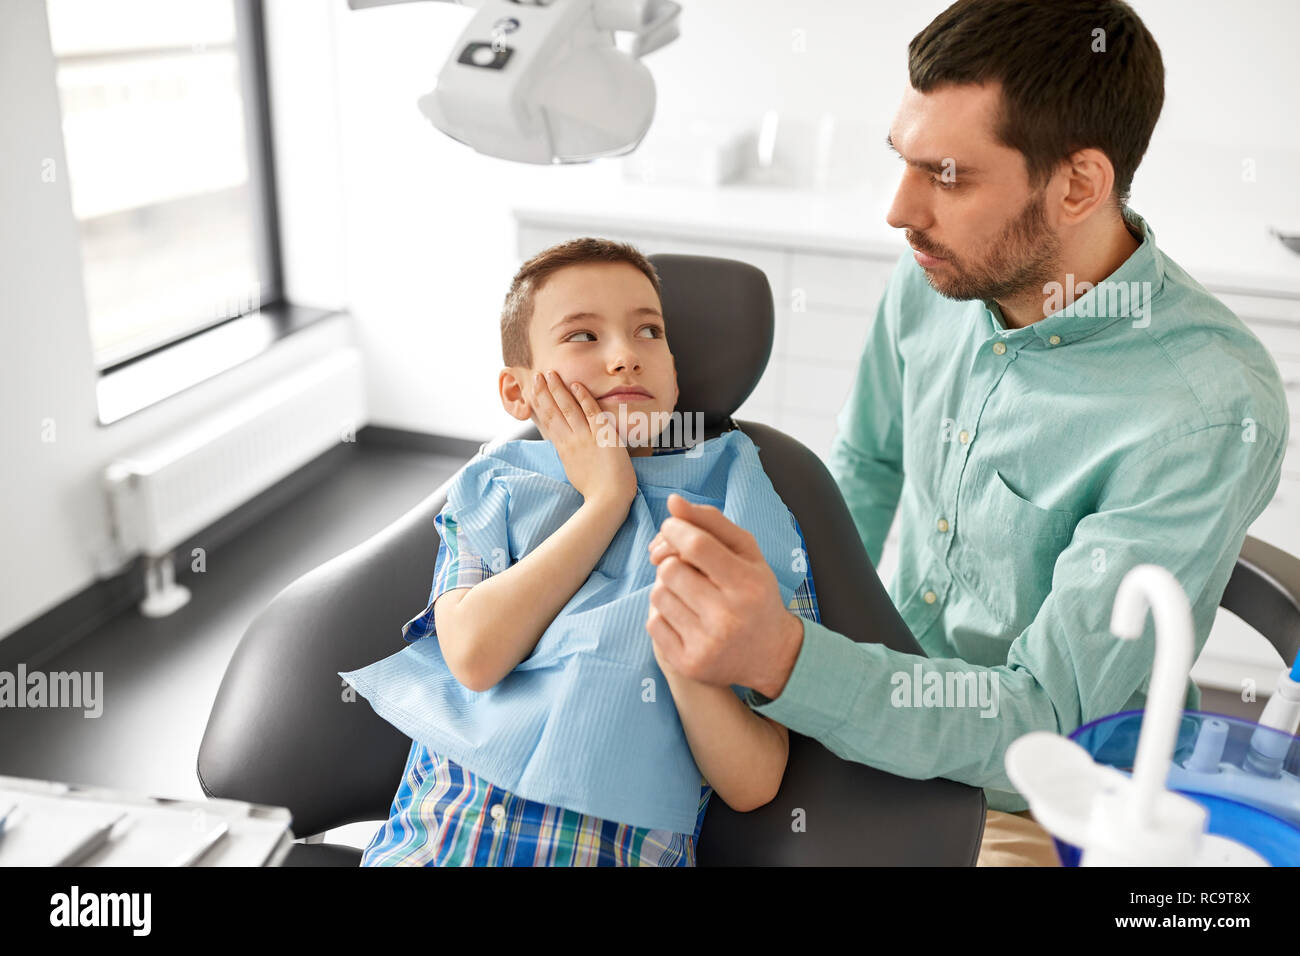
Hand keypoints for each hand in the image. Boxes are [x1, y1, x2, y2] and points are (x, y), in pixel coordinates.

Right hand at [527, 368, 637, 505]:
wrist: (608, 500)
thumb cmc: (596, 490)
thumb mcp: (574, 470)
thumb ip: (570, 455)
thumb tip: (565, 446)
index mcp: (563, 449)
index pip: (547, 422)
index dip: (539, 405)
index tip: (533, 392)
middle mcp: (570, 441)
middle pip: (552, 412)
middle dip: (543, 392)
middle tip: (536, 376)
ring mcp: (585, 437)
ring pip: (567, 408)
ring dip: (558, 390)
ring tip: (550, 374)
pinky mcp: (601, 436)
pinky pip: (591, 412)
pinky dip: (583, 398)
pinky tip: (576, 385)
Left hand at [645, 493, 802, 697]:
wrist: (772, 655)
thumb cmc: (755, 594)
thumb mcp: (747, 554)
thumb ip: (712, 523)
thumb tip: (673, 502)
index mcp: (747, 585)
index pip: (696, 545)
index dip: (675, 529)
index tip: (672, 528)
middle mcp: (727, 617)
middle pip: (670, 570)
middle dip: (671, 561)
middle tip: (685, 567)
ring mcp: (706, 644)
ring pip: (657, 595)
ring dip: (667, 588)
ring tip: (689, 594)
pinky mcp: (687, 664)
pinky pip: (653, 623)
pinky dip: (663, 614)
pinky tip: (685, 617)